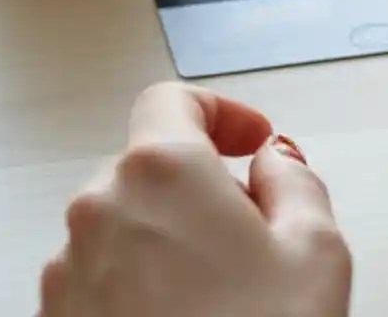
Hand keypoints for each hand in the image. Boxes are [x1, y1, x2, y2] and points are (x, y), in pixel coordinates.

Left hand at [39, 84, 351, 316]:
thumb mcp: (317, 248)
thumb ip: (296, 178)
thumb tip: (278, 161)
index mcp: (161, 172)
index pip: (174, 98)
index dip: (223, 111)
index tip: (251, 137)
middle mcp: (99, 211)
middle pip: (150, 163)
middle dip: (205, 182)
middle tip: (258, 224)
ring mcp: (69, 271)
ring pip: (126, 223)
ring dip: (173, 235)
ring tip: (231, 289)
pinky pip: (104, 275)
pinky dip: (145, 280)